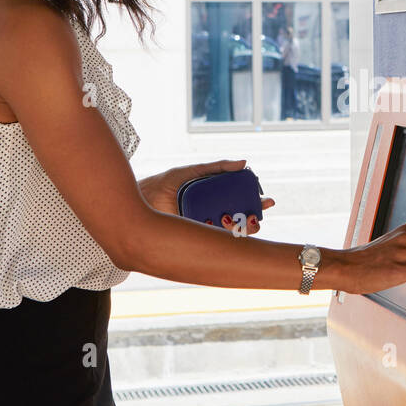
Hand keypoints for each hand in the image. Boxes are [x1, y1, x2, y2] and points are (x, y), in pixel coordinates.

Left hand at [139, 159, 275, 233]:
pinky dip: (224, 240)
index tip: (267, 202)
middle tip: (258, 217)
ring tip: (245, 225)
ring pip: (229, 235)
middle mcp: (210, 217)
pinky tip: (229, 233)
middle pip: (239, 221)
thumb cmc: (162, 185)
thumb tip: (244, 163)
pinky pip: (213, 243)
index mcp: (212, 201)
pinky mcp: (193, 240)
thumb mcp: (190, 173)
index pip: (240, 204)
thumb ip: (215, 167)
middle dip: (254, 221)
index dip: (256, 205)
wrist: (138, 200)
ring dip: (243, 232)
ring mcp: (202, 230)